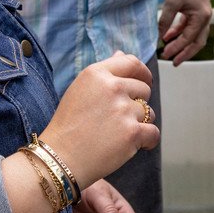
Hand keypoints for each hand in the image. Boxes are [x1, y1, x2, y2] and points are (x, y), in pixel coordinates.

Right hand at [40, 53, 156, 187]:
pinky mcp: (132, 132)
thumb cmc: (68, 126)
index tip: (144, 83)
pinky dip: (147, 141)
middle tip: (118, 120)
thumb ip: (104, 73)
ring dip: (139, 123)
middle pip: (144, 89)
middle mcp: (112, 87)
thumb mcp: (80, 90)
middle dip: (137, 103)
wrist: (60, 159)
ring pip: (149, 112)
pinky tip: (134, 146)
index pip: (131, 63)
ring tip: (117, 134)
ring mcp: (123, 110)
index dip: (142, 73)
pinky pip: (153, 133)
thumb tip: (121, 54)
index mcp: (97, 73)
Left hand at [158, 0, 211, 64]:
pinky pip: (189, 26)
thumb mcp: (171, 3)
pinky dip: (180, 31)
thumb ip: (166, 21)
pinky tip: (168, 35)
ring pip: (193, 35)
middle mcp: (205, 17)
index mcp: (202, 17)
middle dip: (185, 52)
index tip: (166, 54)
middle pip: (197, 41)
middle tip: (174, 61)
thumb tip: (159, 36)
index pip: (189, 38)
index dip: (177, 48)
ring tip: (168, 49)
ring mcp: (202, 14)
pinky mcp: (196, 10)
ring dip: (181, 42)